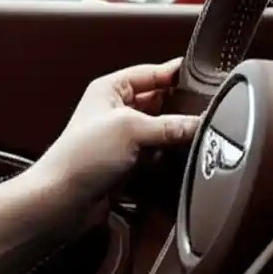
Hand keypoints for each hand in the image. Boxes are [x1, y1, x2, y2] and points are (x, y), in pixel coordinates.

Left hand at [0, 59, 199, 273]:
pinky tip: (184, 158)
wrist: (63, 200)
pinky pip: (157, 154)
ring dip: (176, 135)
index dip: (176, 74)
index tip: (205, 78)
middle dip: (181, 108)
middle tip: (209, 111)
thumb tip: (200, 123)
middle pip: (160, 102)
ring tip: (200, 136)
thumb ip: (169, 125)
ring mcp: (122, 138)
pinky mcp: (128, 163)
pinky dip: (169, 156)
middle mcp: (116, 110)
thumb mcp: (130, 129)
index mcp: (110, 89)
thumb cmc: (81, 157)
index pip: (151, 72)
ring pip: (161, 130)